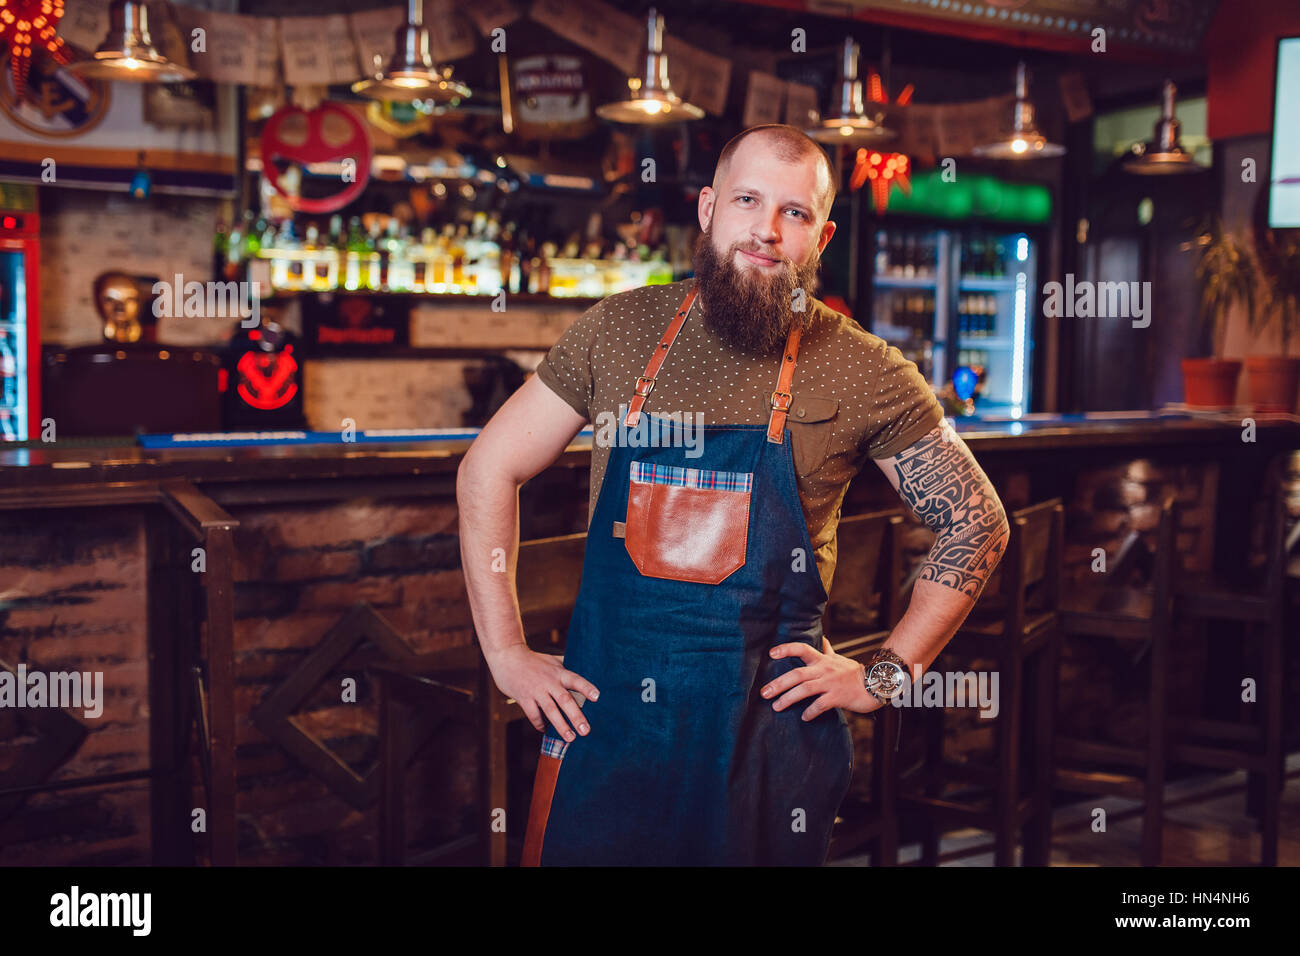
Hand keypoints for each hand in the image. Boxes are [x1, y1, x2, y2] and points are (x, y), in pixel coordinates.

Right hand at [484, 644, 598, 742]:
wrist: (507, 657)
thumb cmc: (533, 660)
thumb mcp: (552, 660)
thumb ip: (566, 667)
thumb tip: (583, 668)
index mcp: (558, 673)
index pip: (575, 680)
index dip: (586, 688)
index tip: (597, 697)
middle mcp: (549, 682)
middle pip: (565, 700)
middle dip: (576, 716)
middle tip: (586, 730)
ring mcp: (536, 691)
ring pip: (550, 711)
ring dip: (561, 726)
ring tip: (570, 738)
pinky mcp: (524, 698)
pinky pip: (533, 715)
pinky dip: (540, 724)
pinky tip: (545, 730)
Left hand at [761, 638, 882, 719]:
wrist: (876, 683)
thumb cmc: (854, 672)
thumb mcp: (839, 659)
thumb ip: (828, 650)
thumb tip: (822, 638)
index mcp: (822, 660)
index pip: (802, 649)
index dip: (786, 649)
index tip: (771, 653)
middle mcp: (824, 670)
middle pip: (797, 674)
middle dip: (778, 684)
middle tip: (764, 693)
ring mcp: (830, 684)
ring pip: (805, 689)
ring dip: (788, 699)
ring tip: (776, 707)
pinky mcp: (838, 697)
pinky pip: (820, 704)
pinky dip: (810, 711)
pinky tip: (804, 717)